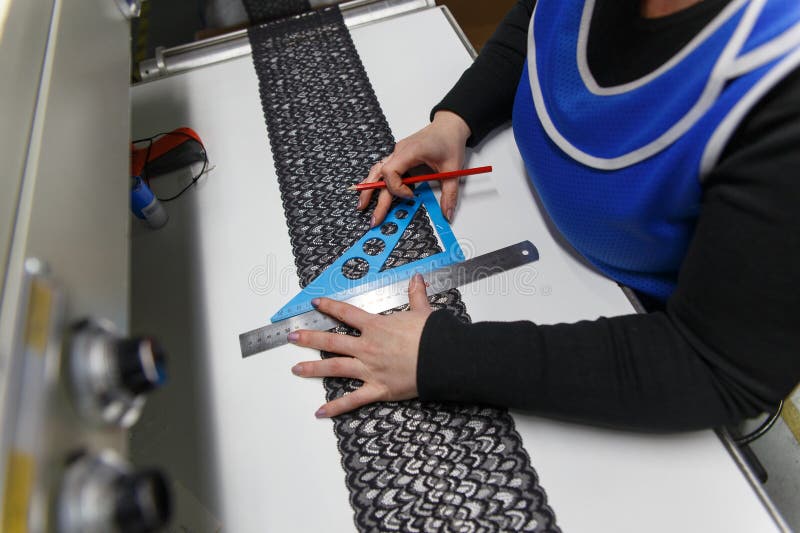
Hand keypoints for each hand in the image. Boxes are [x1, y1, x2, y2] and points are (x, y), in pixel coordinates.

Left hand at [288, 274, 431, 417]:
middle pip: (331, 341)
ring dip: (312, 369)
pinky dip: (336, 407)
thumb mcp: (423, 311)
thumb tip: (417, 279)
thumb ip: (416, 295)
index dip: (329, 307)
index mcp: (376, 327)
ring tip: (295, 369)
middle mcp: (367, 347)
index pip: (346, 313)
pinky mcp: (377, 389)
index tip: (316, 304)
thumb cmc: (433, 336)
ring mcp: (369, 369)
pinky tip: (320, 412)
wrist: (443, 358)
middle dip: (309, 338)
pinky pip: (352, 400)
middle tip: (291, 337)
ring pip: (334, 368)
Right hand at [358, 111, 470, 225]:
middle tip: (373, 219)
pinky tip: (372, 191)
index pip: (390, 171)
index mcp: (410, 151)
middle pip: (379, 175)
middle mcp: (399, 152)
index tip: (412, 195)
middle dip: (373, 197)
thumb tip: (447, 214)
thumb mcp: (453, 169)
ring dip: (370, 188)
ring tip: (363, 205)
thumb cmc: (449, 141)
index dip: (397, 188)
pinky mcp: (400, 156)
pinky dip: (377, 181)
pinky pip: (384, 169)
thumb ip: (449, 194)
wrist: (449, 124)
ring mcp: (398, 153)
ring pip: (377, 171)